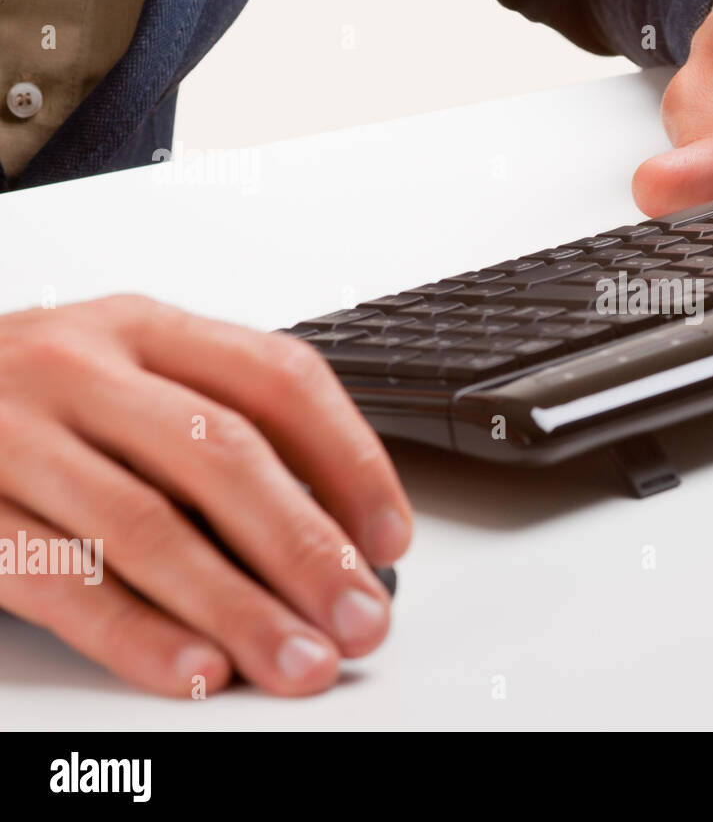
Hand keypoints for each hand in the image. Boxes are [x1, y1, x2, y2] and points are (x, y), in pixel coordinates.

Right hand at [0, 295, 412, 696]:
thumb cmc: (30, 401)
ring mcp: (9, 434)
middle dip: (305, 547)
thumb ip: (211, 428)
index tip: (389, 536)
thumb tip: (332, 529)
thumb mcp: (124, 377)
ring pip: (145, 524)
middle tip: (358, 616)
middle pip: (221, 453)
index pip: (278, 378)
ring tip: (297, 659)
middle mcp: (78, 366)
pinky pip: (58, 579)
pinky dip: (134, 632)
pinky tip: (194, 668)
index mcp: (143, 329)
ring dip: (236, 605)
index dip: (350, 460)